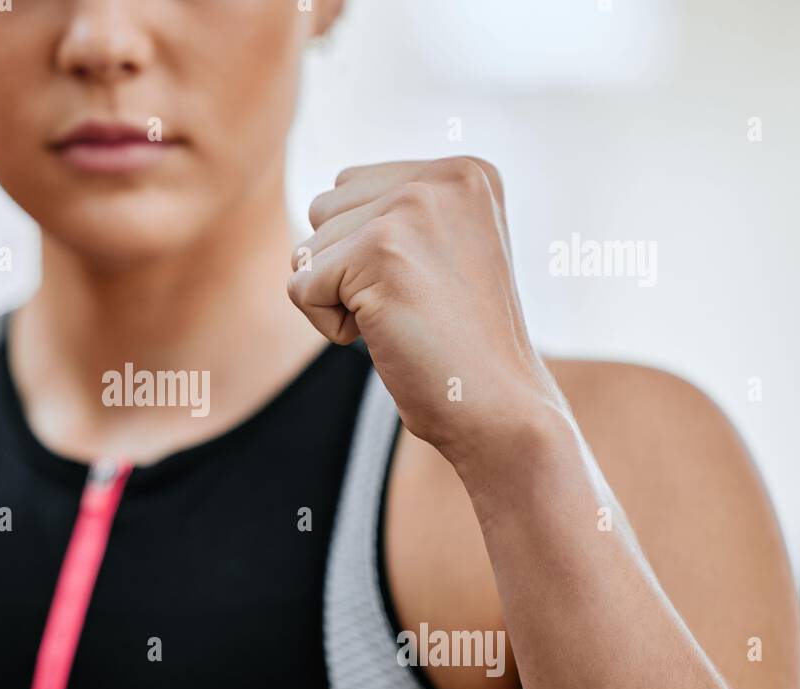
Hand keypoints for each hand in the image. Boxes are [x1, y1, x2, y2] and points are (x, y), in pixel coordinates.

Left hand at [289, 157, 565, 470]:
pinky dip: (328, 326)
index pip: (351, 188)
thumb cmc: (461, 345)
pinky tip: (386, 335)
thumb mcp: (444, 254)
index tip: (424, 287)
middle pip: (323, 211)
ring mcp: (413, 207)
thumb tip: (323, 201)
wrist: (499, 405)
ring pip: (308, 249)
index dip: (363, 252)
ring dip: (337, 298)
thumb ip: (396, 214)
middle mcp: (442, 178)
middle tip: (410, 306)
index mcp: (464, 173)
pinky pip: (300, 287)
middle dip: (344, 270)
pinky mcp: (380, 248)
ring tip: (401, 319)